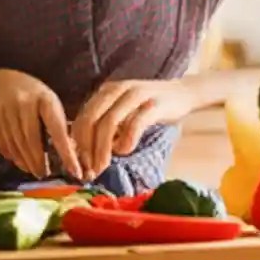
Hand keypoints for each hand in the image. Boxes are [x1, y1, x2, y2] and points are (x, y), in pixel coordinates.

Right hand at [0, 70, 82, 179]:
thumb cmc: (33, 96)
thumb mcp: (49, 101)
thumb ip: (57, 122)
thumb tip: (70, 151)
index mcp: (46, 99)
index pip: (57, 130)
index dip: (66, 152)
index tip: (75, 170)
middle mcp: (25, 104)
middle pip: (32, 140)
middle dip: (39, 161)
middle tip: (45, 175)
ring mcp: (7, 110)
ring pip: (17, 144)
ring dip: (26, 162)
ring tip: (34, 171)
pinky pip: (4, 142)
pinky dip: (13, 156)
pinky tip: (20, 163)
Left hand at [71, 80, 196, 179]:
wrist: (184, 93)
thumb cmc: (150, 107)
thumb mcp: (124, 110)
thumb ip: (106, 123)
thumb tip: (86, 153)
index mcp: (107, 91)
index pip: (82, 117)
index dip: (76, 143)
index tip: (78, 164)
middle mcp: (118, 89)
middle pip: (90, 120)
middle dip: (86, 149)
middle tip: (88, 170)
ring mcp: (136, 95)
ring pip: (108, 123)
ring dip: (102, 150)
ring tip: (102, 167)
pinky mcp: (154, 104)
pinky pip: (134, 125)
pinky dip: (126, 142)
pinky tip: (126, 151)